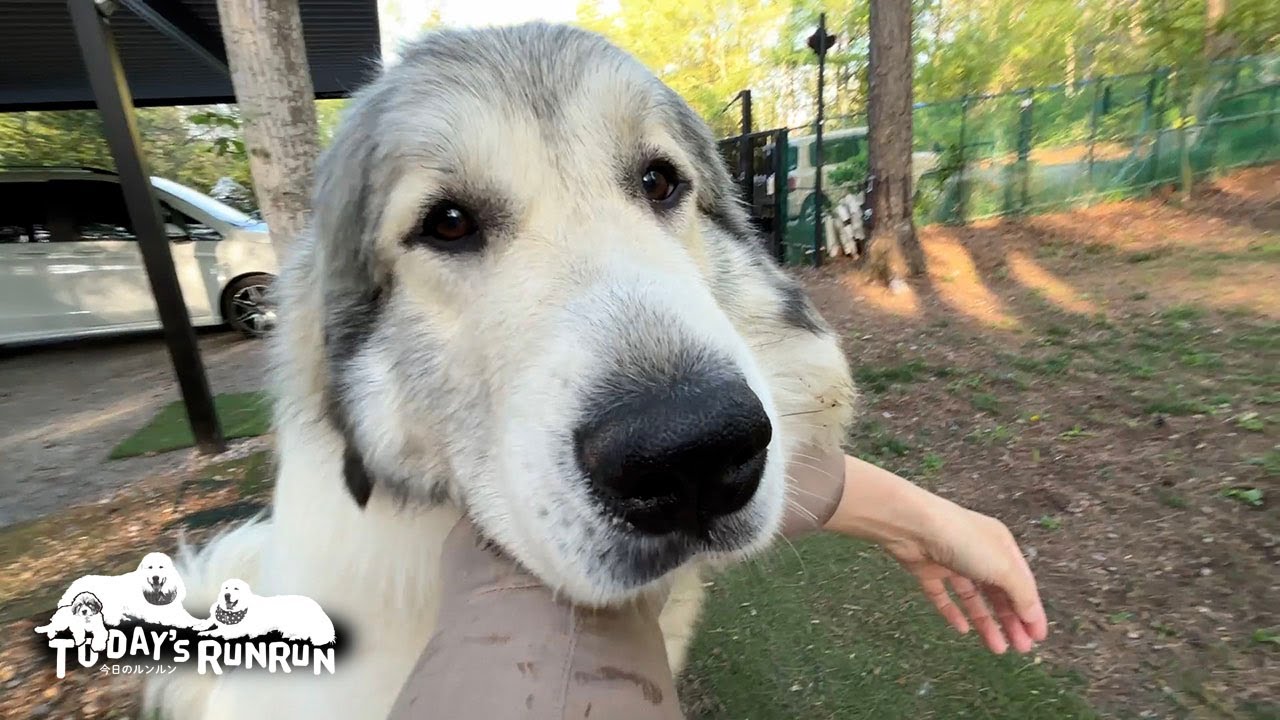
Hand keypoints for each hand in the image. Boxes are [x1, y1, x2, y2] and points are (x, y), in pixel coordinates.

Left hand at [817, 455, 1047, 654]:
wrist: (913, 526)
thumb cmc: (964, 542)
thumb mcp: (1002, 567)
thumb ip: (1020, 594)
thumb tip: (1032, 618)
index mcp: (1001, 545)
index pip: (1021, 583)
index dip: (1030, 610)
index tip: (1037, 638)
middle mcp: (978, 552)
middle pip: (998, 592)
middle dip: (1011, 621)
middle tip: (1020, 649)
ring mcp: (951, 562)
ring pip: (972, 598)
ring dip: (986, 622)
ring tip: (997, 648)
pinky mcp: (927, 570)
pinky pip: (943, 595)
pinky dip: (953, 612)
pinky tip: (962, 630)